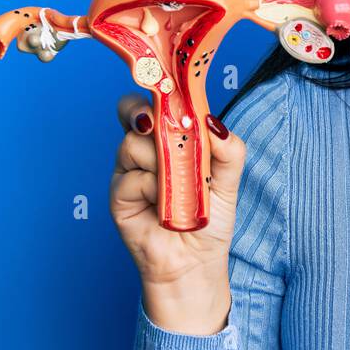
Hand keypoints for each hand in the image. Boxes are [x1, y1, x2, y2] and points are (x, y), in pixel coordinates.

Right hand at [109, 94, 245, 333]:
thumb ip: (228, 150)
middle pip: (132, 111)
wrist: (194, 263)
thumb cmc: (209, 220)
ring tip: (180, 186)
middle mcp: (146, 150)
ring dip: (162, 161)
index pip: (156, 102)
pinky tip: (164, 207)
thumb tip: (214, 123)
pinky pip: (132, 179)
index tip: (168, 86)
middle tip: (161, 125)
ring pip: (133, 143)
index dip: (158, 90)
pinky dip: (153, 190)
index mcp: (171, 140)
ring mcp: (129, 172)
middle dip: (146, 111)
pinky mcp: (119, 196)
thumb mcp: (230, 181)